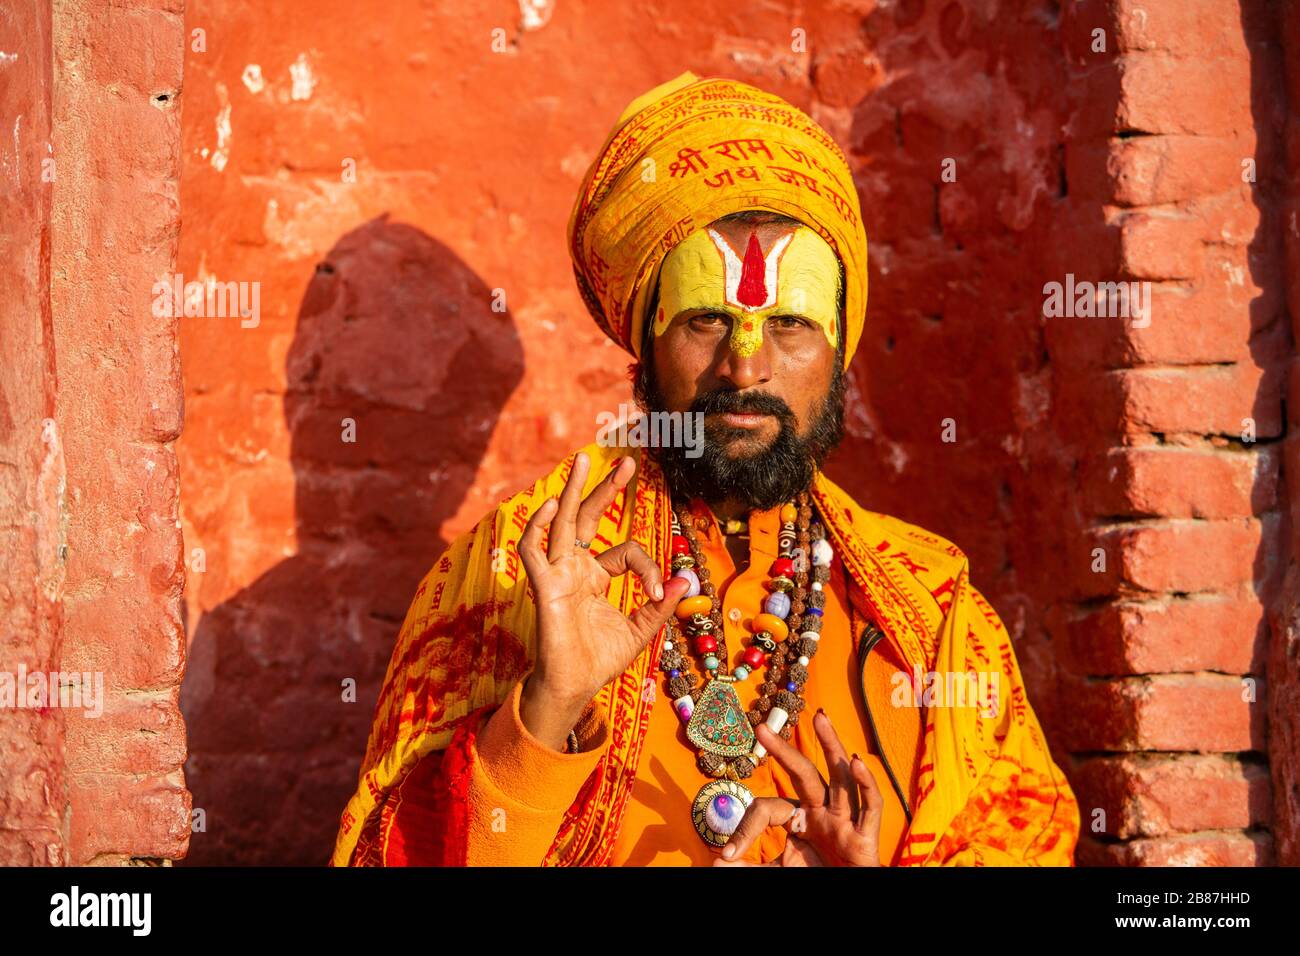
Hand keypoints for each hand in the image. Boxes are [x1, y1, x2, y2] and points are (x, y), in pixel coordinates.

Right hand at [517, 452, 689, 749]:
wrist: (575, 687)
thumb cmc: (600, 660)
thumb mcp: (640, 630)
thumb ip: (660, 604)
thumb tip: (688, 579)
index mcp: (596, 576)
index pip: (625, 551)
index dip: (647, 567)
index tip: (660, 591)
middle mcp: (575, 568)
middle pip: (588, 517)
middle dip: (604, 488)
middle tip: (627, 462)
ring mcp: (557, 574)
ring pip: (561, 522)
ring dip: (572, 490)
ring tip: (582, 460)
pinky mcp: (543, 587)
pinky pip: (534, 550)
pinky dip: (539, 526)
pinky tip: (554, 505)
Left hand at [713, 710, 883, 866]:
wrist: (847, 895)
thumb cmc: (817, 876)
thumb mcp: (778, 871)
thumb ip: (750, 867)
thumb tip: (716, 861)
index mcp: (798, 818)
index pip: (767, 809)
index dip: (746, 830)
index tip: (727, 854)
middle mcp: (821, 812)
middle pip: (803, 773)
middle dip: (783, 751)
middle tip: (761, 728)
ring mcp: (845, 821)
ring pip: (840, 776)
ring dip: (832, 745)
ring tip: (820, 718)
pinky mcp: (866, 836)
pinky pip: (870, 805)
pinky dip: (866, 783)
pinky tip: (856, 762)